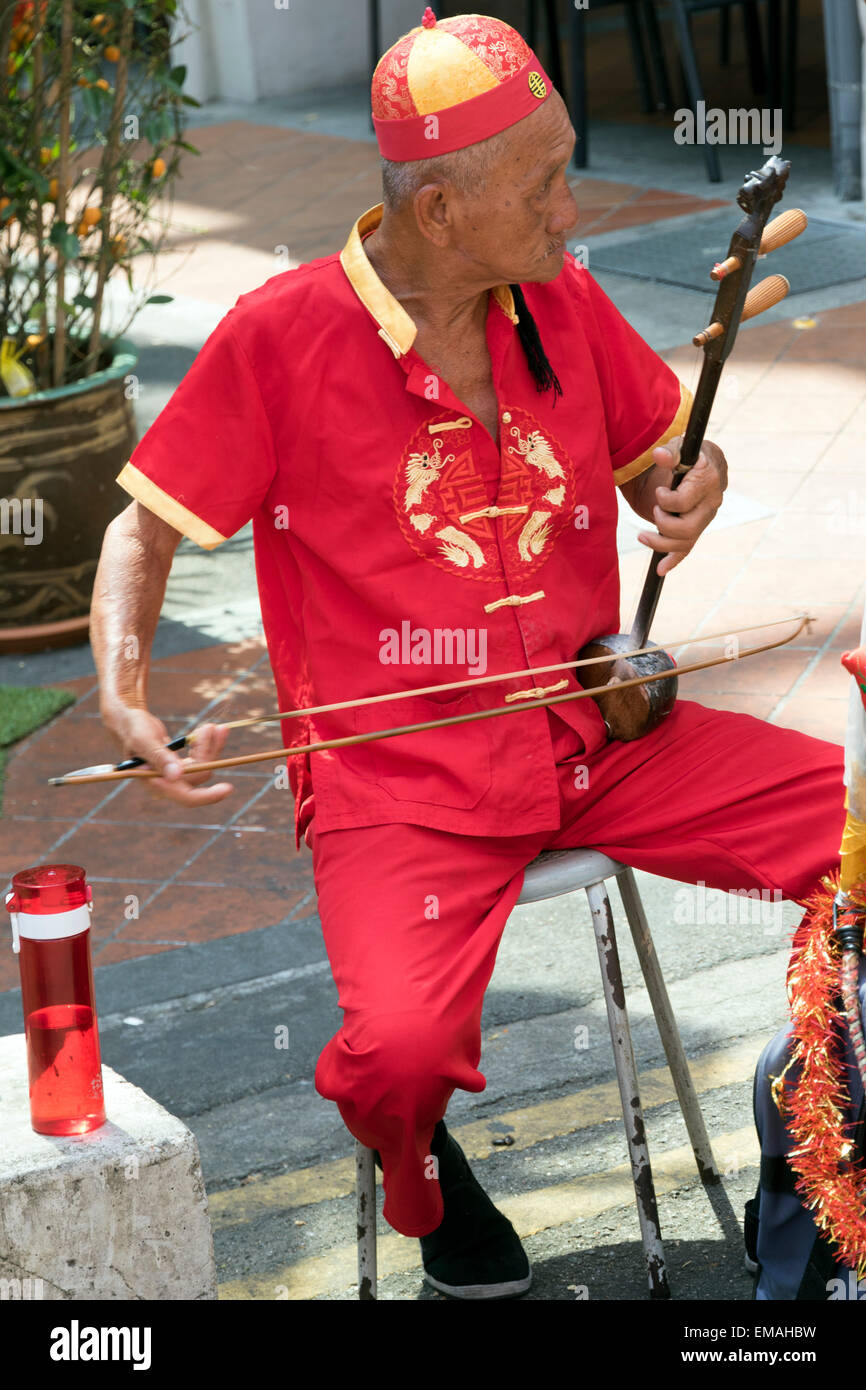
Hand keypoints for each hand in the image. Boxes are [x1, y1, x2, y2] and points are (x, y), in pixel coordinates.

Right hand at [101, 704, 233, 805]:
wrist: (129, 721)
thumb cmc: (133, 729)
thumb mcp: (144, 740)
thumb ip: (160, 757)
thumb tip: (176, 776)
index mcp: (156, 783)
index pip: (186, 797)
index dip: (208, 796)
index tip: (228, 788)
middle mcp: (167, 784)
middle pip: (199, 774)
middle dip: (209, 751)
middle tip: (211, 726)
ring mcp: (175, 776)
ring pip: (204, 765)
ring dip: (212, 746)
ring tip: (216, 727)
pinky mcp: (181, 766)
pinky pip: (202, 758)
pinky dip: (209, 744)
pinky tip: (214, 730)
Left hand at [637, 436, 726, 576]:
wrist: (696, 463)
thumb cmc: (687, 453)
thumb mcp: (679, 446)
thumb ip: (670, 452)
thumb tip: (659, 454)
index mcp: (709, 480)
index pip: (684, 502)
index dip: (667, 501)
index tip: (660, 493)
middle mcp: (711, 502)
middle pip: (688, 528)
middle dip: (664, 523)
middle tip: (654, 510)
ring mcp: (704, 518)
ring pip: (685, 541)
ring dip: (660, 542)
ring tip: (642, 535)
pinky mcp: (696, 528)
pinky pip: (686, 549)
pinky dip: (673, 560)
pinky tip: (660, 569)